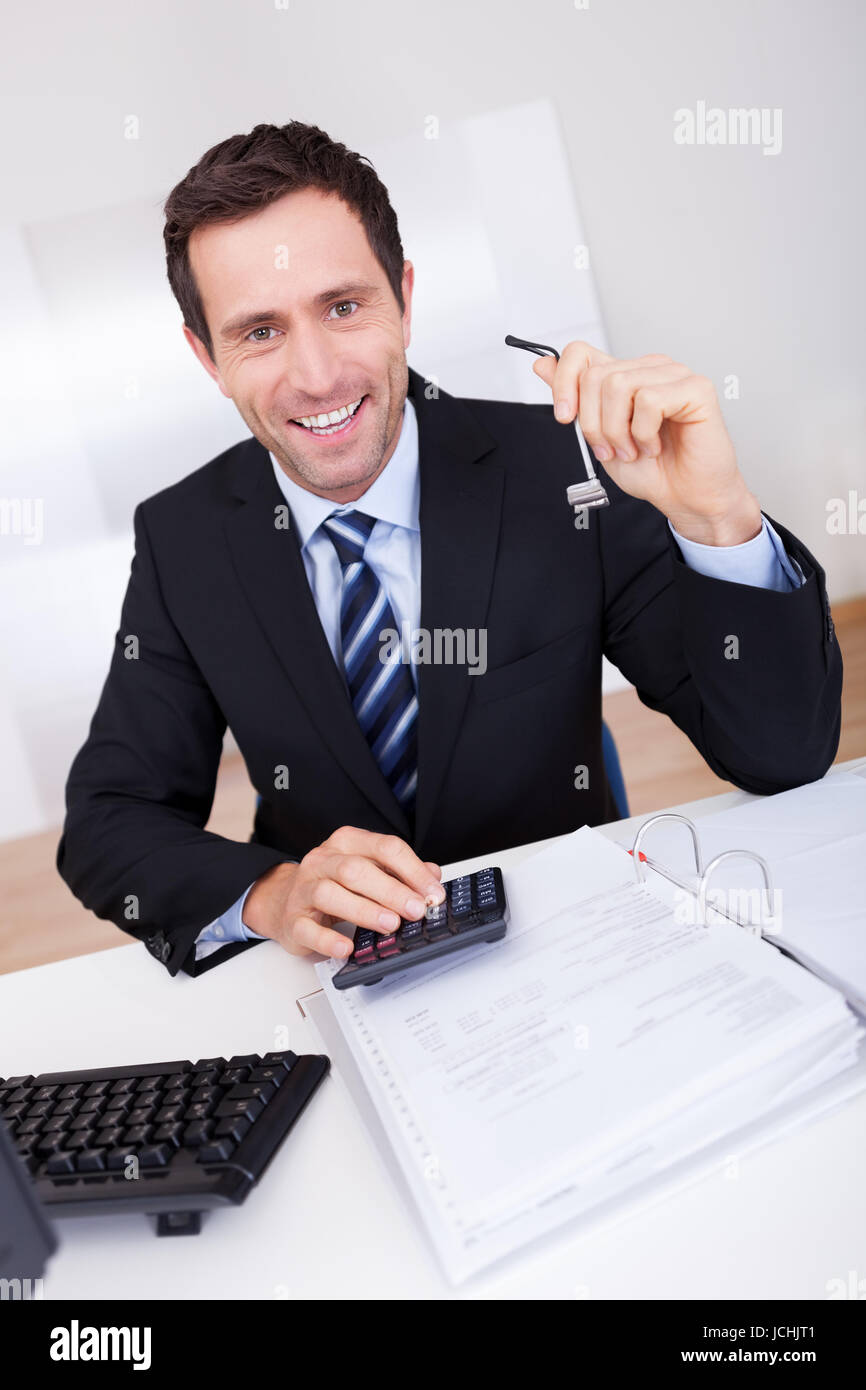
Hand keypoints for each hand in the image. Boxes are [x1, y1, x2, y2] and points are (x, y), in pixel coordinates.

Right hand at [241, 826, 445, 959]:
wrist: (283, 900)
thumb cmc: (333, 884)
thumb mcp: (368, 870)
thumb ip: (400, 872)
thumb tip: (433, 876)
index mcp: (347, 843)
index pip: (385, 848)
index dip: (413, 871)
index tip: (433, 893)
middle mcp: (323, 861)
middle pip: (356, 870)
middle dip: (391, 891)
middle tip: (416, 909)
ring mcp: (304, 889)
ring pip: (330, 894)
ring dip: (364, 910)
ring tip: (389, 924)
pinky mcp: (292, 919)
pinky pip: (308, 929)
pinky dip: (328, 940)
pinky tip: (347, 947)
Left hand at [532, 341, 762, 544]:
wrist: (685, 498)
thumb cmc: (652, 470)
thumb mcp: (598, 436)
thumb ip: (574, 400)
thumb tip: (542, 365)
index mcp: (624, 376)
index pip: (579, 353)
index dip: (564, 383)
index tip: (565, 417)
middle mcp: (648, 369)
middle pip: (595, 376)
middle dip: (593, 423)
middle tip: (612, 449)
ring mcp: (674, 375)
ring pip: (618, 385)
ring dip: (617, 431)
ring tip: (633, 450)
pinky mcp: (696, 388)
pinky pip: (649, 400)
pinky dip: (643, 432)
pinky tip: (653, 445)